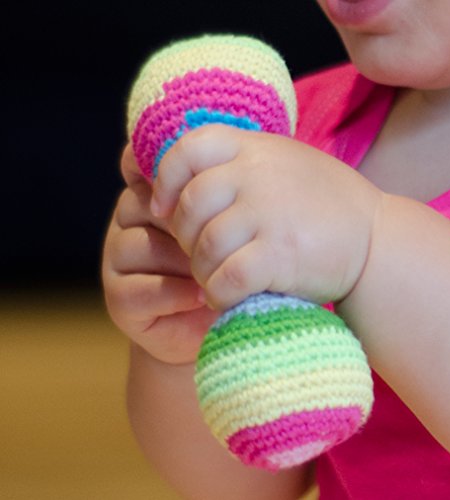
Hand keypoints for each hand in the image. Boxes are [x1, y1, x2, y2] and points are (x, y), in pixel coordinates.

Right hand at [102, 145, 218, 364]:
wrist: (215, 321)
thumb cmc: (226, 264)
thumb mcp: (229, 228)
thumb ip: (220, 200)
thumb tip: (230, 177)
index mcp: (153, 194)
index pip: (141, 166)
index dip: (166, 173)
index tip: (204, 191)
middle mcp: (130, 220)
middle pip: (147, 205)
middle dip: (187, 226)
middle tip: (223, 241)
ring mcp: (118, 259)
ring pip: (143, 245)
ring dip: (183, 262)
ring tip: (216, 273)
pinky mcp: (118, 297)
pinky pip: (140, 288)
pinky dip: (175, 293)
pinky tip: (203, 297)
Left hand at [151, 124, 382, 310]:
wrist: (379, 241)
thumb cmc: (327, 207)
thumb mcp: (286, 165)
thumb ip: (242, 165)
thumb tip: (186, 181)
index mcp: (256, 148)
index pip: (189, 148)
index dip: (165, 178)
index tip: (161, 207)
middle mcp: (259, 174)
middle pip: (190, 206)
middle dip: (184, 238)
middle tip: (199, 254)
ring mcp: (269, 213)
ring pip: (204, 246)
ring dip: (201, 271)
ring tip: (214, 279)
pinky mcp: (280, 255)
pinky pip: (226, 278)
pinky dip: (218, 294)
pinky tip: (227, 297)